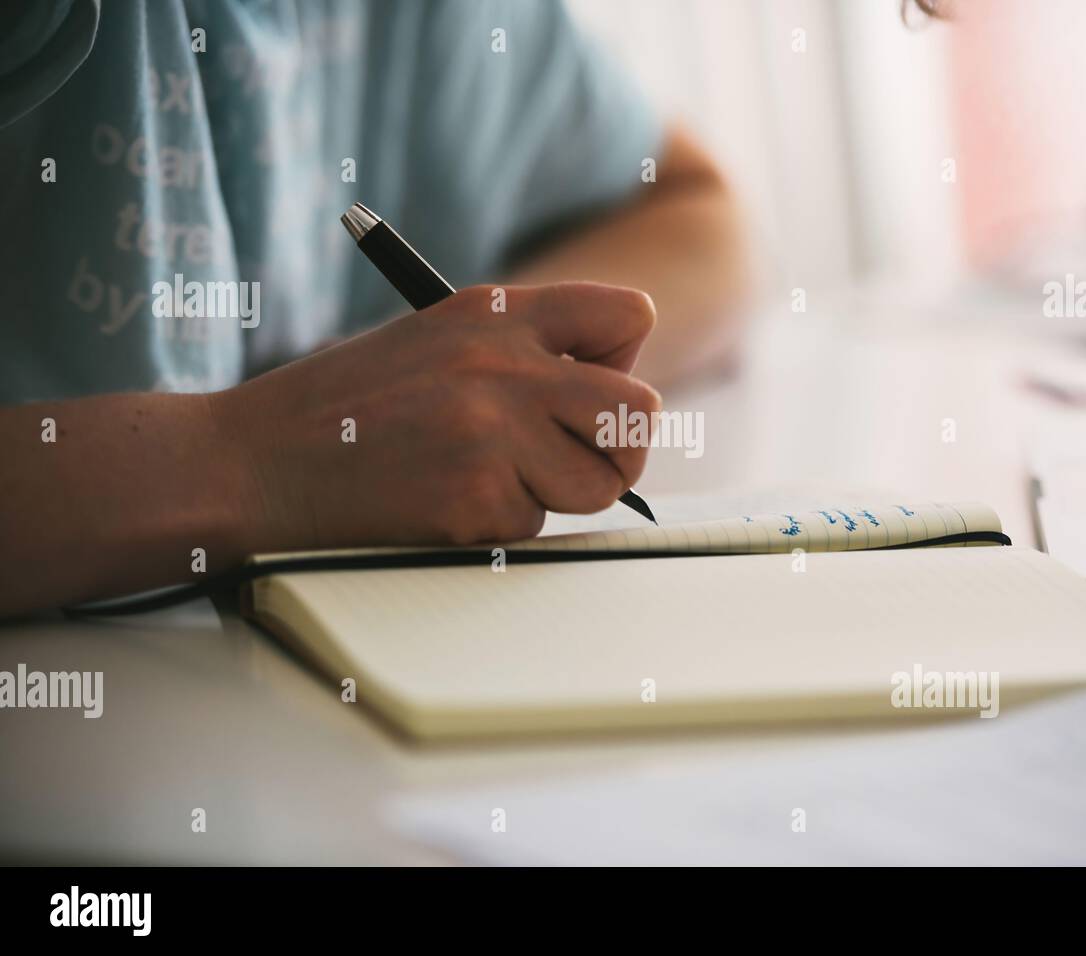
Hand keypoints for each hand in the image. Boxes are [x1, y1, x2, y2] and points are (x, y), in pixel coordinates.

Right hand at [218, 282, 660, 548]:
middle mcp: (504, 361)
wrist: (249, 463)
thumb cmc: (341, 409)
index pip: (629, 316)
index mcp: (495, 311)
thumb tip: (609, 396)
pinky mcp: (476, 494)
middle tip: (568, 463)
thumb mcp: (434, 342)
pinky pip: (536, 526)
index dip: (622, 366)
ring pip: (599, 483)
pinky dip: (498, 526)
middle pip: (641, 410)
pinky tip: (440, 503)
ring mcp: (492, 428)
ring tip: (485, 481)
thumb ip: (521, 353)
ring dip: (556, 496)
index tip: (586, 398)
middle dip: (618, 450)